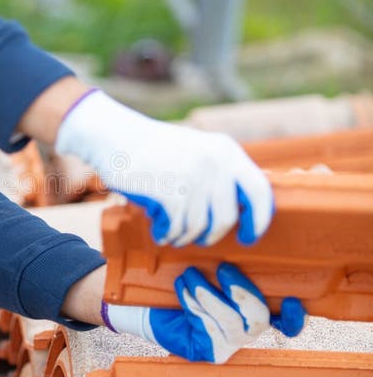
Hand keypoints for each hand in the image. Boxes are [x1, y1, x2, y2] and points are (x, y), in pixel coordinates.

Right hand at [55, 89, 272, 246]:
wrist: (115, 137)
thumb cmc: (156, 150)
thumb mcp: (198, 151)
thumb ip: (221, 174)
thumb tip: (243, 211)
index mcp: (226, 150)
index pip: (260, 190)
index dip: (260, 219)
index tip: (249, 236)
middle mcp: (214, 162)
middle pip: (227, 217)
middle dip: (213, 235)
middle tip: (202, 239)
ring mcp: (192, 176)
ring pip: (200, 227)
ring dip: (185, 236)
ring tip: (173, 232)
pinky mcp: (169, 192)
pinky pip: (177, 228)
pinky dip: (168, 234)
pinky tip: (159, 229)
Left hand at [102, 263, 305, 362]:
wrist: (153, 303)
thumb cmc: (189, 281)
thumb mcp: (212, 270)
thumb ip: (234, 263)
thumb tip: (246, 232)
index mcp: (257, 310)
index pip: (288, 322)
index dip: (294, 317)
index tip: (290, 300)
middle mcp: (248, 330)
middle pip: (258, 318)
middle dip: (242, 291)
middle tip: (223, 268)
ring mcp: (229, 344)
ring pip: (230, 321)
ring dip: (209, 295)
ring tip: (190, 274)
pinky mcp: (209, 351)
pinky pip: (206, 327)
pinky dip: (193, 304)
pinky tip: (182, 286)